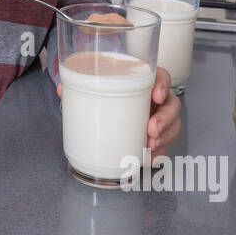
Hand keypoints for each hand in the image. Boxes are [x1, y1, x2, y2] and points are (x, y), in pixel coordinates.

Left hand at [54, 66, 181, 153]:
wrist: (102, 117)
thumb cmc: (103, 96)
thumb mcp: (91, 88)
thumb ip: (78, 86)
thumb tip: (62, 89)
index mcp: (143, 82)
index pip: (161, 76)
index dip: (163, 84)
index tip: (156, 95)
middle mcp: (154, 100)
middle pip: (172, 104)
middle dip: (165, 118)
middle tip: (151, 129)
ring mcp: (157, 119)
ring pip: (173, 126)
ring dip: (165, 137)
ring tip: (150, 145)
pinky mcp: (155, 137)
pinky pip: (164, 145)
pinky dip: (157, 153)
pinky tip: (148, 159)